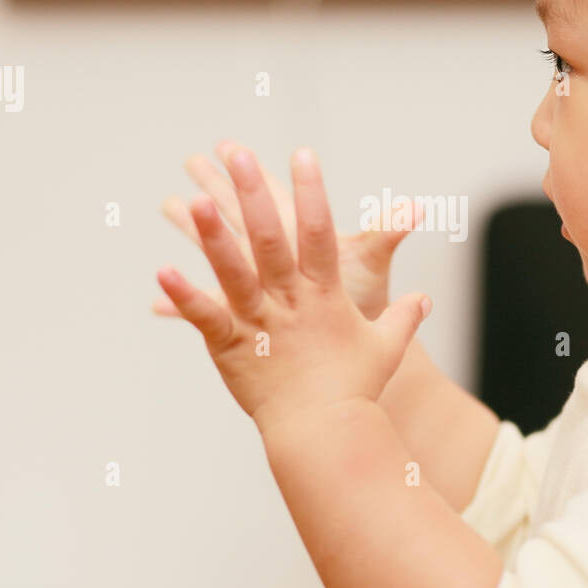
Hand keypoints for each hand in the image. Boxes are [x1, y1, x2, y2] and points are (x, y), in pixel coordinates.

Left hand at [155, 146, 431, 435]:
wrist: (326, 436)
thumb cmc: (356, 391)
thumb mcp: (386, 348)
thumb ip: (403, 318)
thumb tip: (425, 300)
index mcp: (325, 295)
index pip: (318, 232)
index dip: (311, 190)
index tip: (303, 152)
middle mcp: (290, 302)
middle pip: (270, 240)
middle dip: (253, 193)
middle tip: (236, 153)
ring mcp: (259, 323)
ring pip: (233, 271)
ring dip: (212, 235)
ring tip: (191, 200)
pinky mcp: (232, 348)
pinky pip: (205, 317)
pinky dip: (183, 295)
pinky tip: (161, 270)